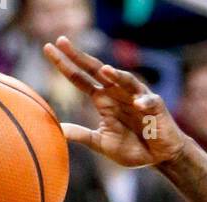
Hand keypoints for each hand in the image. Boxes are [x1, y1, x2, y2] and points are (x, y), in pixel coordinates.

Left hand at [44, 35, 184, 167]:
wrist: (158, 156)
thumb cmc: (132, 147)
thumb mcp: (102, 143)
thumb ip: (83, 135)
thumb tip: (60, 131)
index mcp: (103, 99)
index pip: (80, 78)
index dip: (65, 65)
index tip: (48, 49)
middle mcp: (117, 92)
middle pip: (97, 70)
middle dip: (80, 56)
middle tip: (62, 41)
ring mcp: (136, 97)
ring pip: (125, 81)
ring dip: (117, 76)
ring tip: (105, 70)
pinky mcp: (155, 106)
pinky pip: (148, 102)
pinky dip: (143, 102)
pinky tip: (137, 105)